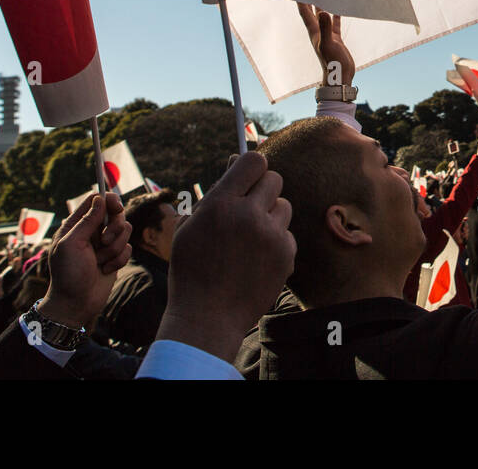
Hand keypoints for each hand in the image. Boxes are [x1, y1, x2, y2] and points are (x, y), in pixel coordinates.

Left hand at [40, 193, 131, 329]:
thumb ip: (86, 220)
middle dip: (114, 228)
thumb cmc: (68, 274)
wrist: (75, 303)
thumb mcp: (72, 244)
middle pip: (115, 214)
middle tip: (104, 242)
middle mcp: (92, 231)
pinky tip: (105, 270)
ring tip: (101, 261)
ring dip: (115, 247)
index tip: (115, 207)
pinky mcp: (115, 256)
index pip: (96, 201)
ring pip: (125, 230)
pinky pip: (128, 247)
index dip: (109, 200)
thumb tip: (100, 198)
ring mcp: (104, 244)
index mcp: (76, 225)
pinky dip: (119, 259)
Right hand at [156, 153, 294, 362]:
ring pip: (284, 206)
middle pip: (274, 179)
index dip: (252, 167)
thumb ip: (215, 193)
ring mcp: (270, 235)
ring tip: (249, 240)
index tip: (249, 177)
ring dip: (270, 217)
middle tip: (250, 208)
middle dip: (263, 190)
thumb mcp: (190, 227)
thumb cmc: (192, 270)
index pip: (253, 161)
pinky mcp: (286, 254)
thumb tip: (235, 161)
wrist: (207, 317)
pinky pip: (288, 234)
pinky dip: (276, 243)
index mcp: (220, 203)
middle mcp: (248, 214)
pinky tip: (257, 261)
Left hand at [298, 3, 354, 86]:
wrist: (339, 76)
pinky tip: (338, 8)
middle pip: (311, 11)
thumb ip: (325, 28)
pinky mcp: (336, 38)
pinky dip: (335, 14)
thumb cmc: (332, 62)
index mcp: (314, 31)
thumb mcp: (328, 44)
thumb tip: (321, 12)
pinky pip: (335, 22)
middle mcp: (318, 31)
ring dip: (321, 4)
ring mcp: (327, 34)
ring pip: (323, 15)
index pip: (304, 12)